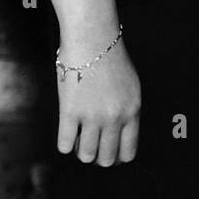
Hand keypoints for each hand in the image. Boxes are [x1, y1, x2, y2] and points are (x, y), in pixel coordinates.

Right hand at [55, 29, 140, 166]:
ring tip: (80, 136)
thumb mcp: (130, 86)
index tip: (108, 152)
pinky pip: (65, 145)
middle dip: (98, 157)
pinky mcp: (70, 112)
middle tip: (92, 145)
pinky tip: (68, 130)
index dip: (116, 157)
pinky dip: (65, 143)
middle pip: (106, 159)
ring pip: (86, 155)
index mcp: (132, 110)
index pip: (127, 152)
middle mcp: (115, 117)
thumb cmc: (110, 59)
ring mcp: (93, 116)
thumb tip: (117, 138)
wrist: (92, 39)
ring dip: (81, 150)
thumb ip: (126, 111)